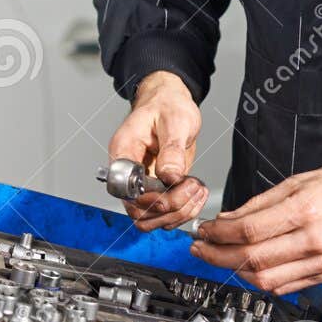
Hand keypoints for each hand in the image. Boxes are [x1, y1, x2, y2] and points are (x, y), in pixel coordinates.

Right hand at [107, 71, 207, 230]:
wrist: (170, 102)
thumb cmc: (167, 105)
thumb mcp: (175, 120)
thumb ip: (171, 150)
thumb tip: (170, 177)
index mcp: (124, 151)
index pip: (124, 189)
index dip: (148, 197)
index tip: (172, 186)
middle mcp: (129, 172)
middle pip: (138, 210)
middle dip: (170, 207)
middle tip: (192, 186)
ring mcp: (142, 183)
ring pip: (150, 219)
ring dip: (178, 213)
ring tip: (197, 190)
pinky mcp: (157, 190)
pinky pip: (164, 215)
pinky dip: (183, 212)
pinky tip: (197, 194)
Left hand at [189, 155, 321, 293]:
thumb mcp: (302, 180)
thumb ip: (263, 203)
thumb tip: (229, 218)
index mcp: (304, 209)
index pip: (248, 229)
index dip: (218, 233)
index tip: (204, 230)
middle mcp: (313, 239)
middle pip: (252, 258)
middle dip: (217, 255)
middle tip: (200, 249)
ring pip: (266, 280)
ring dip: (236, 272)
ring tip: (220, 259)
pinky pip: (287, 286)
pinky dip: (262, 282)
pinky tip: (248, 270)